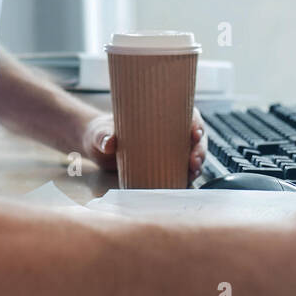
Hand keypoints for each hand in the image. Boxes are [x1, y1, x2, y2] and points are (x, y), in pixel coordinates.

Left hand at [80, 107, 208, 182]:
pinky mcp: (162, 164)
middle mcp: (167, 131)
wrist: (95, 147)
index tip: (195, 133)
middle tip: (194, 161)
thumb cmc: (100, 134)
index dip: (196, 122)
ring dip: (197, 164)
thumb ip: (103, 137)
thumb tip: (109, 143)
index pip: (186, 114)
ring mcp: (166, 148)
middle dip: (199, 149)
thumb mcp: (100, 134)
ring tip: (192, 173)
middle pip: (194, 137)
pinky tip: (186, 182)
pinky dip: (187, 176)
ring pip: (191, 154)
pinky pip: (180, 169)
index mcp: (158, 114)